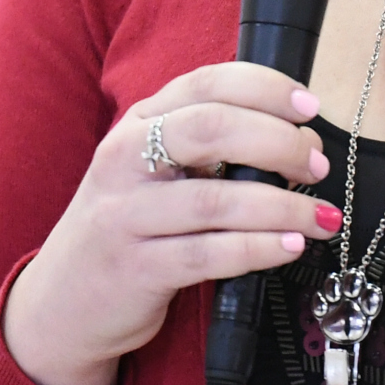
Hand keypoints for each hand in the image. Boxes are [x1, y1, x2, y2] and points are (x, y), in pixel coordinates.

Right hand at [1, 63, 338, 384]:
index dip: (264, 88)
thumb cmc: (129, 224)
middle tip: (317, 164)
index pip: (205, 84)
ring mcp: (126, 215)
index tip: (309, 107)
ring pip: (217, 200)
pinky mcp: (136, 269)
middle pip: (211, 130)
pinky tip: (290, 247)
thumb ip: (204, 144)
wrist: (64, 300)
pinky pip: (209, 254)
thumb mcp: (151, 169)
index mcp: (137, 124)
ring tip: (320, 216)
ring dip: (282, 206)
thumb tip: (294, 136)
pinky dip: (258, 248)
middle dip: (278, 142)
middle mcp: (125, 160)